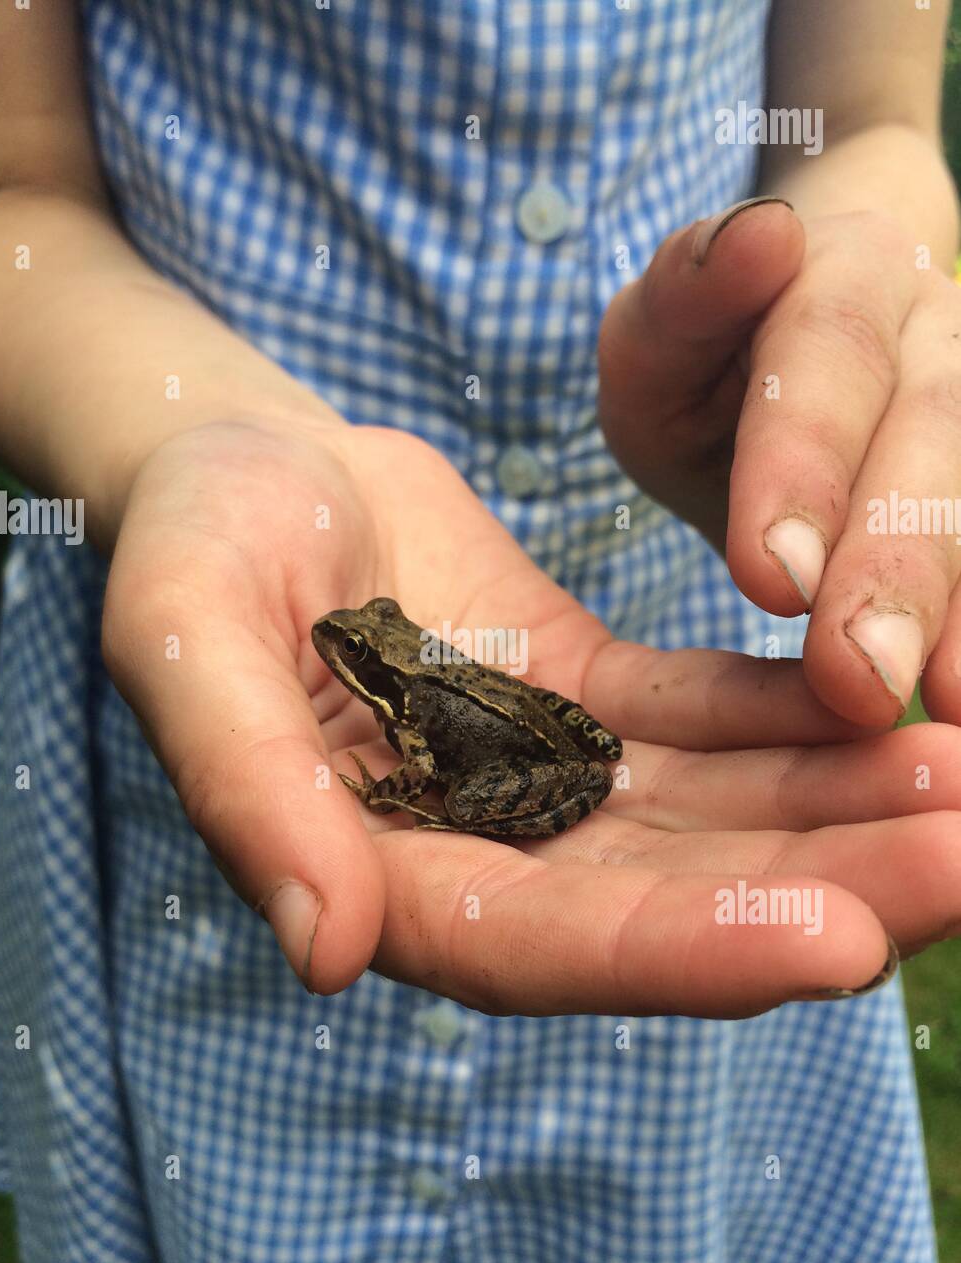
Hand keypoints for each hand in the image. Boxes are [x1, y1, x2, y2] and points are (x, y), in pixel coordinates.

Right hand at [102, 414, 960, 1013]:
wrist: (237, 461)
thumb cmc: (191, 543)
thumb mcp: (189, 643)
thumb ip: (249, 794)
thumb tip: (327, 954)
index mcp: (384, 871)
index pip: (545, 942)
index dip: (683, 951)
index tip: (836, 940)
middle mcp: (482, 848)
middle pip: (664, 898)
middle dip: (817, 889)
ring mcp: (542, 775)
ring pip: (709, 814)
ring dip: (836, 808)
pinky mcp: (585, 697)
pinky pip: (706, 717)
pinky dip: (796, 718)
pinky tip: (896, 706)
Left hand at [598, 198, 960, 727]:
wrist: (796, 343)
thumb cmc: (704, 363)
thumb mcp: (659, 334)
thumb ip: (688, 296)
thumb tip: (761, 234)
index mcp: (839, 269)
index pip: (827, 351)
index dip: (805, 464)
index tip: (773, 581)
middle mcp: (936, 323)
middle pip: (930, 432)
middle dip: (894, 561)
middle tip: (858, 677)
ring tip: (947, 699)